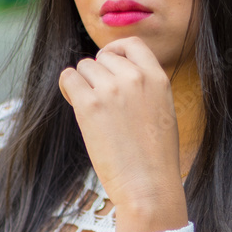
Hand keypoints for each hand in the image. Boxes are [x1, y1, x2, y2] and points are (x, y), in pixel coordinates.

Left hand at [59, 36, 184, 215]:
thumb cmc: (154, 159)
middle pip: (102, 57)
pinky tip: (78, 107)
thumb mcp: (162, 113)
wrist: (147, 186)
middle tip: (100, 101)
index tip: (108, 64)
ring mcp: (111, 89)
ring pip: (83, 67)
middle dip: (97, 75)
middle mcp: (135, 78)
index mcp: (158, 78)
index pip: (131, 45)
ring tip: (94, 112)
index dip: (115, 51)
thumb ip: (144, 89)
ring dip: (83, 84)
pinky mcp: (89, 104)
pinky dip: (68, 89)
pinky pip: (68, 78)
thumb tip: (115, 74)